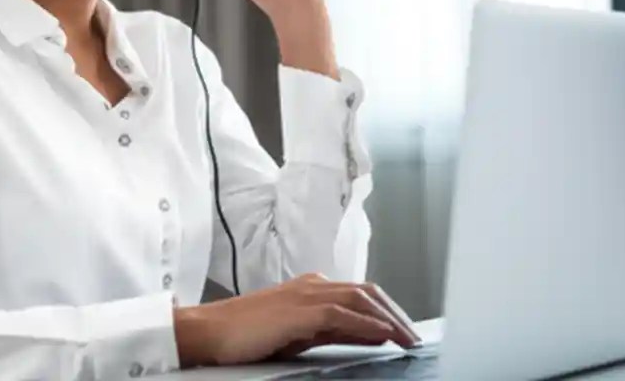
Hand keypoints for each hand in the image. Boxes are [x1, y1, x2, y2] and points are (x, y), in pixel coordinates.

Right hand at [173, 273, 421, 367]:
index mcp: (311, 288)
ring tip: (408, 339)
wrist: (209, 332)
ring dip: (389, 320)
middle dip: (396, 314)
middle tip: (415, 338)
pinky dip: (367, 324)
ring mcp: (305, 295)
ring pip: (360, 299)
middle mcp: (312, 285)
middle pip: (368, 293)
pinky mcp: (299, 311)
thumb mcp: (298, 332)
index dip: (388, 310)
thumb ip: (332, 330)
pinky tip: (383, 335)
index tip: (406, 331)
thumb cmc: (246, 334)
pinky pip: (342, 315)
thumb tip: (370, 334)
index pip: (361, 293)